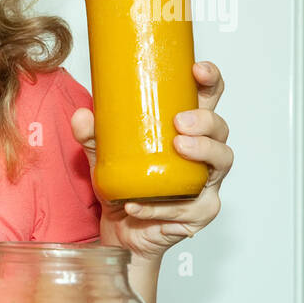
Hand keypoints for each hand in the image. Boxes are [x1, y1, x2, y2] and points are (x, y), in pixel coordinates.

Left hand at [70, 60, 233, 262]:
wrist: (120, 232)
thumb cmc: (123, 188)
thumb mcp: (102, 156)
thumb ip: (92, 136)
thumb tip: (82, 115)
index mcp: (184, 131)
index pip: (206, 100)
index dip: (210, 81)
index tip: (198, 70)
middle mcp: (201, 155)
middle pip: (221, 129)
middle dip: (206, 120)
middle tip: (180, 122)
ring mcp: (205, 184)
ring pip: (220, 163)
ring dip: (202, 152)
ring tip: (178, 147)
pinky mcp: (198, 213)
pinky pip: (189, 207)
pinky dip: (161, 206)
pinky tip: (138, 204)